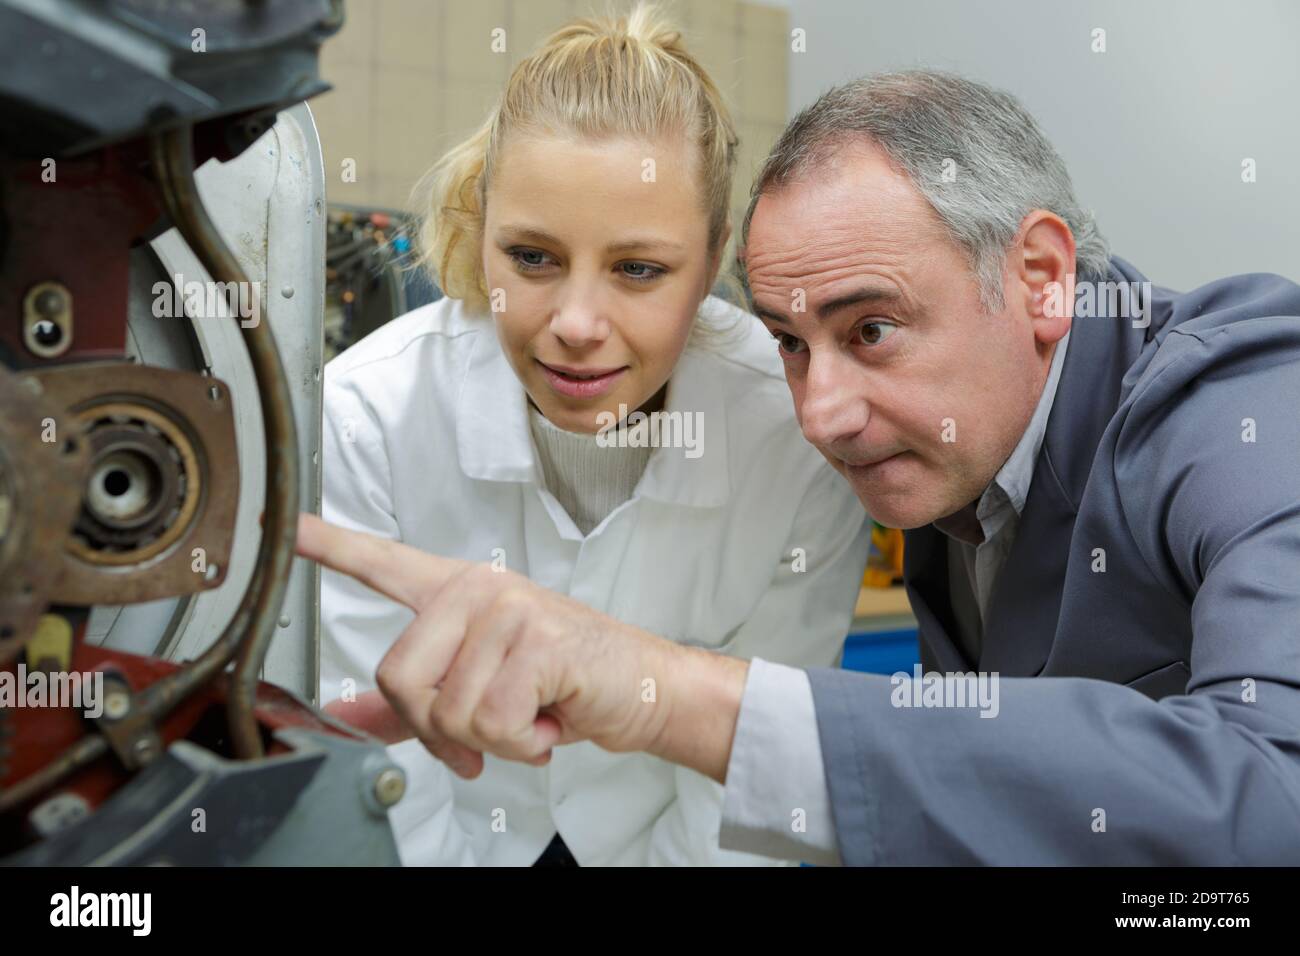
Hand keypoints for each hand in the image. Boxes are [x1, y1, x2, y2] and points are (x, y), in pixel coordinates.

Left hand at [297, 514, 747, 781]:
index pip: (384, 562)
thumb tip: (348, 721)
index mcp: (458, 595)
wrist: (644, 690)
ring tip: (532, 714)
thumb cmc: (565, 685)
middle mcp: (477, 590)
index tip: (286, 524)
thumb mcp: (481, 694)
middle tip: (489, 730)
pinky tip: (551, 718)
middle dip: (440, 727)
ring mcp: (507, 608)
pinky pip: (492, 721)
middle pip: (399, 676)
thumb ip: (412, 708)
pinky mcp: (537, 638)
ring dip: (494, 739)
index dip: (329, 546)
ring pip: (448, 709)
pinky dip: (524, 743)